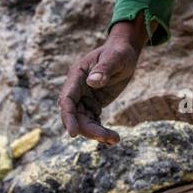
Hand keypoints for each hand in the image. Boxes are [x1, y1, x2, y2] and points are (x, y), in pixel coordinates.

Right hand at [58, 17, 146, 144]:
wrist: (125, 53)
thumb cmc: (118, 53)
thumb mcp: (114, 58)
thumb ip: (104, 69)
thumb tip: (93, 81)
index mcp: (76, 77)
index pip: (67, 100)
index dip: (68, 117)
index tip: (72, 134)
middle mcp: (77, 90)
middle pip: (76, 116)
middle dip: (88, 130)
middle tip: (107, 138)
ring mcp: (84, 99)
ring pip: (84, 122)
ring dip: (96, 133)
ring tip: (114, 140)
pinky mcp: (94, 105)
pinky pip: (93, 121)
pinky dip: (101, 131)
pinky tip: (113, 139)